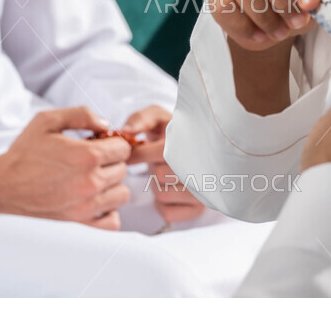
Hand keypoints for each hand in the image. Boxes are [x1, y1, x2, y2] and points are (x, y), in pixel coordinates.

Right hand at [0, 106, 131, 229]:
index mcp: (86, 156)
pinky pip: (112, 222)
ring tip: (92, 182)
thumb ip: (81, 115)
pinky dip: (107, 212)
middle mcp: (90, 182)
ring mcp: (86, 207)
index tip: (98, 146)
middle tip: (90, 163)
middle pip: (123, 170)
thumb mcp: (47, 121)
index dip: (112, 144)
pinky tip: (93, 203)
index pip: (123, 149)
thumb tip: (105, 123)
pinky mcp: (79, 225)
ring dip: (111, 187)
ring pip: (121, 195)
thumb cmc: (22, 155)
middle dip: (110, 163)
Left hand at [123, 104, 206, 224]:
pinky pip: (167, 212)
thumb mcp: (158, 118)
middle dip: (152, 168)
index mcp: (196, 142)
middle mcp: (205, 167)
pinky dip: (162, 203)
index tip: (129, 154)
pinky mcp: (198, 209)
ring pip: (162, 194)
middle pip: (160, 175)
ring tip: (167, 175)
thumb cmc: (170, 134)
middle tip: (159, 161)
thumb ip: (140, 119)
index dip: (140, 154)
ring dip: (157, 186)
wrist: (192, 150)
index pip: (162, 152)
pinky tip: (171, 191)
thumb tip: (126, 132)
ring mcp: (203, 191)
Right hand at [209, 0, 319, 48]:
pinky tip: (259, 36)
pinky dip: (244, 26)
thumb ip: (315, 1)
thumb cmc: (294, 7)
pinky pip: (225, 7)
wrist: (271, 28)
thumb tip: (314, 6)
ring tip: (280, 33)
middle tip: (296, 23)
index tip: (310, 5)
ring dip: (266, 17)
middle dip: (283, 1)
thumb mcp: (310, 4)